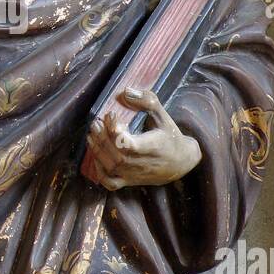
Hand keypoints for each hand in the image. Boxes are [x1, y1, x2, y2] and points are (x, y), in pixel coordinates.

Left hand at [85, 86, 201, 191]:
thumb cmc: (170, 137)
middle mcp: (142, 164)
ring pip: (111, 168)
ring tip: (92, 134)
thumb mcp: (163, 116)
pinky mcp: (129, 181)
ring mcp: (134, 175)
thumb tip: (125, 91)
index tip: (111, 114)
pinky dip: (100, 172)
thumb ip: (147, 101)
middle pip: (116, 155)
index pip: (129, 145)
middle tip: (95, 123)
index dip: (115, 130)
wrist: (180, 163)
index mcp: (153, 147)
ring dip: (97, 150)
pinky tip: (96, 157)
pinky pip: (110, 183)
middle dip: (102, 138)